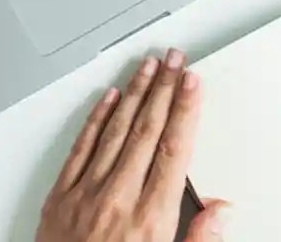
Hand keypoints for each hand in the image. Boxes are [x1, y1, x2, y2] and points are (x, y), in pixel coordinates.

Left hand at [37, 50, 229, 241]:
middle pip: (147, 130)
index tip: (193, 82)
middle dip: (164, 88)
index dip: (186, 109)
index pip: (174, 149)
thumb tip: (222, 211)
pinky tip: (107, 100)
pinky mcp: (58, 201)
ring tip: (147, 67)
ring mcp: (84, 197)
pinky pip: (80, 149)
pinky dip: (95, 120)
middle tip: (175, 60)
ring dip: (134, 93)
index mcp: (150, 220)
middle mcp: (117, 200)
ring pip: (114, 131)